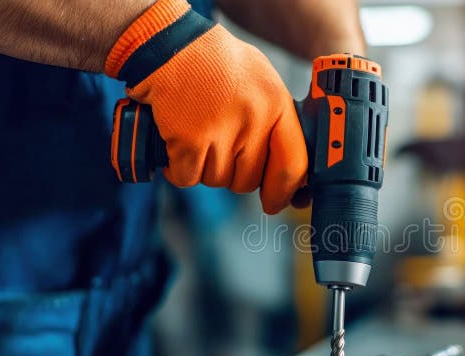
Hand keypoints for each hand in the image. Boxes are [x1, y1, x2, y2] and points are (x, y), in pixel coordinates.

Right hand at [105, 0, 306, 213]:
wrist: (170, 45)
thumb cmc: (216, 63)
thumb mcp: (262, 81)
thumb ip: (277, 121)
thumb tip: (292, 172)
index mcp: (277, 105)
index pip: (294, 164)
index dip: (284, 192)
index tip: (274, 202)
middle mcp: (254, 120)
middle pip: (250, 180)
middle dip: (234, 174)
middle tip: (220, 148)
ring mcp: (222, 132)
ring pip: (218, 180)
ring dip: (205, 169)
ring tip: (199, 136)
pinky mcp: (190, 141)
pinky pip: (188, 177)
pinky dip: (179, 169)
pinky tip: (177, 146)